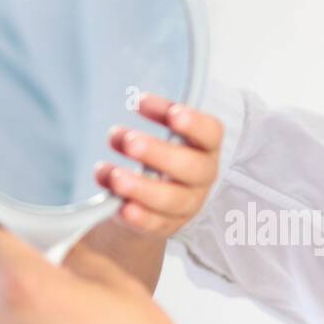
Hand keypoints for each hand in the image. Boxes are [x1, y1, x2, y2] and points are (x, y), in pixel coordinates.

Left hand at [96, 93, 223, 237]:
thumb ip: (149, 119)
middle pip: (190, 167)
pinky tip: (119, 205)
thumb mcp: (155, 133)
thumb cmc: (151, 155)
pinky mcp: (164, 226)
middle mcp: (201, 177)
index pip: (210, 133)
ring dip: (141, 186)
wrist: (143, 202)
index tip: (168, 112)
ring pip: (171, 199)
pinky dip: (137, 216)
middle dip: (158, 152)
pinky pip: (154, 224)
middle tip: (128, 141)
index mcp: (204, 147)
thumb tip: (134, 97)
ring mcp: (185, 205)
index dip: (193, 123)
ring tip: (113, 175)